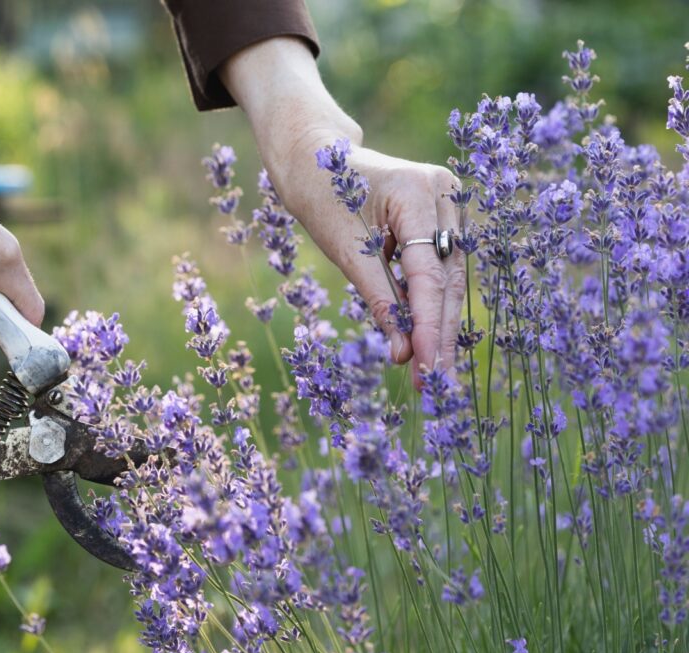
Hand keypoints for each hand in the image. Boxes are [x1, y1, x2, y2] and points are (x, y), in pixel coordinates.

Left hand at [220, 38, 464, 387]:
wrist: (316, 154)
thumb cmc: (322, 195)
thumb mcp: (346, 251)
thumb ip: (378, 300)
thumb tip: (401, 353)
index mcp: (419, 193)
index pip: (431, 275)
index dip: (429, 327)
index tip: (424, 369)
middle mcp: (446, 194)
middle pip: (449, 280)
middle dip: (440, 335)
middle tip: (433, 384)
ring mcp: (450, 202)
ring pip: (451, 278)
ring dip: (440, 325)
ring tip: (432, 373)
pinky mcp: (444, 215)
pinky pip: (442, 268)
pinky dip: (433, 303)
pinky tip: (429, 341)